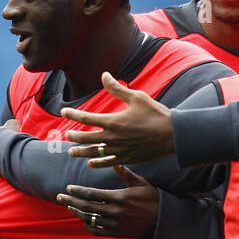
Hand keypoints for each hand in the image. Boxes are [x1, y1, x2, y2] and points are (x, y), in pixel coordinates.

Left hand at [57, 166, 158, 238]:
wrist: (161, 220)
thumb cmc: (151, 198)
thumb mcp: (140, 183)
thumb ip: (125, 173)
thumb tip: (114, 161)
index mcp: (120, 198)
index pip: (92, 194)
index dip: (78, 191)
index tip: (69, 188)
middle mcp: (115, 212)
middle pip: (87, 207)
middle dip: (71, 201)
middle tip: (60, 197)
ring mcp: (115, 224)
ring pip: (89, 219)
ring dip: (77, 212)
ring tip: (69, 207)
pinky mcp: (116, 233)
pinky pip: (96, 231)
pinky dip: (87, 225)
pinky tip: (83, 219)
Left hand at [61, 72, 176, 167]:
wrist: (173, 135)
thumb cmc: (156, 114)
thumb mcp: (137, 97)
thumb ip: (117, 89)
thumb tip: (104, 75)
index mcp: (113, 121)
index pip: (85, 118)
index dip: (72, 114)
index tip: (64, 111)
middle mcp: (113, 137)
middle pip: (85, 138)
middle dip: (73, 136)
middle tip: (67, 135)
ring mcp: (119, 149)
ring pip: (93, 153)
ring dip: (80, 152)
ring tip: (72, 152)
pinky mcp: (127, 158)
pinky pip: (108, 162)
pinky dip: (97, 163)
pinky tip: (91, 162)